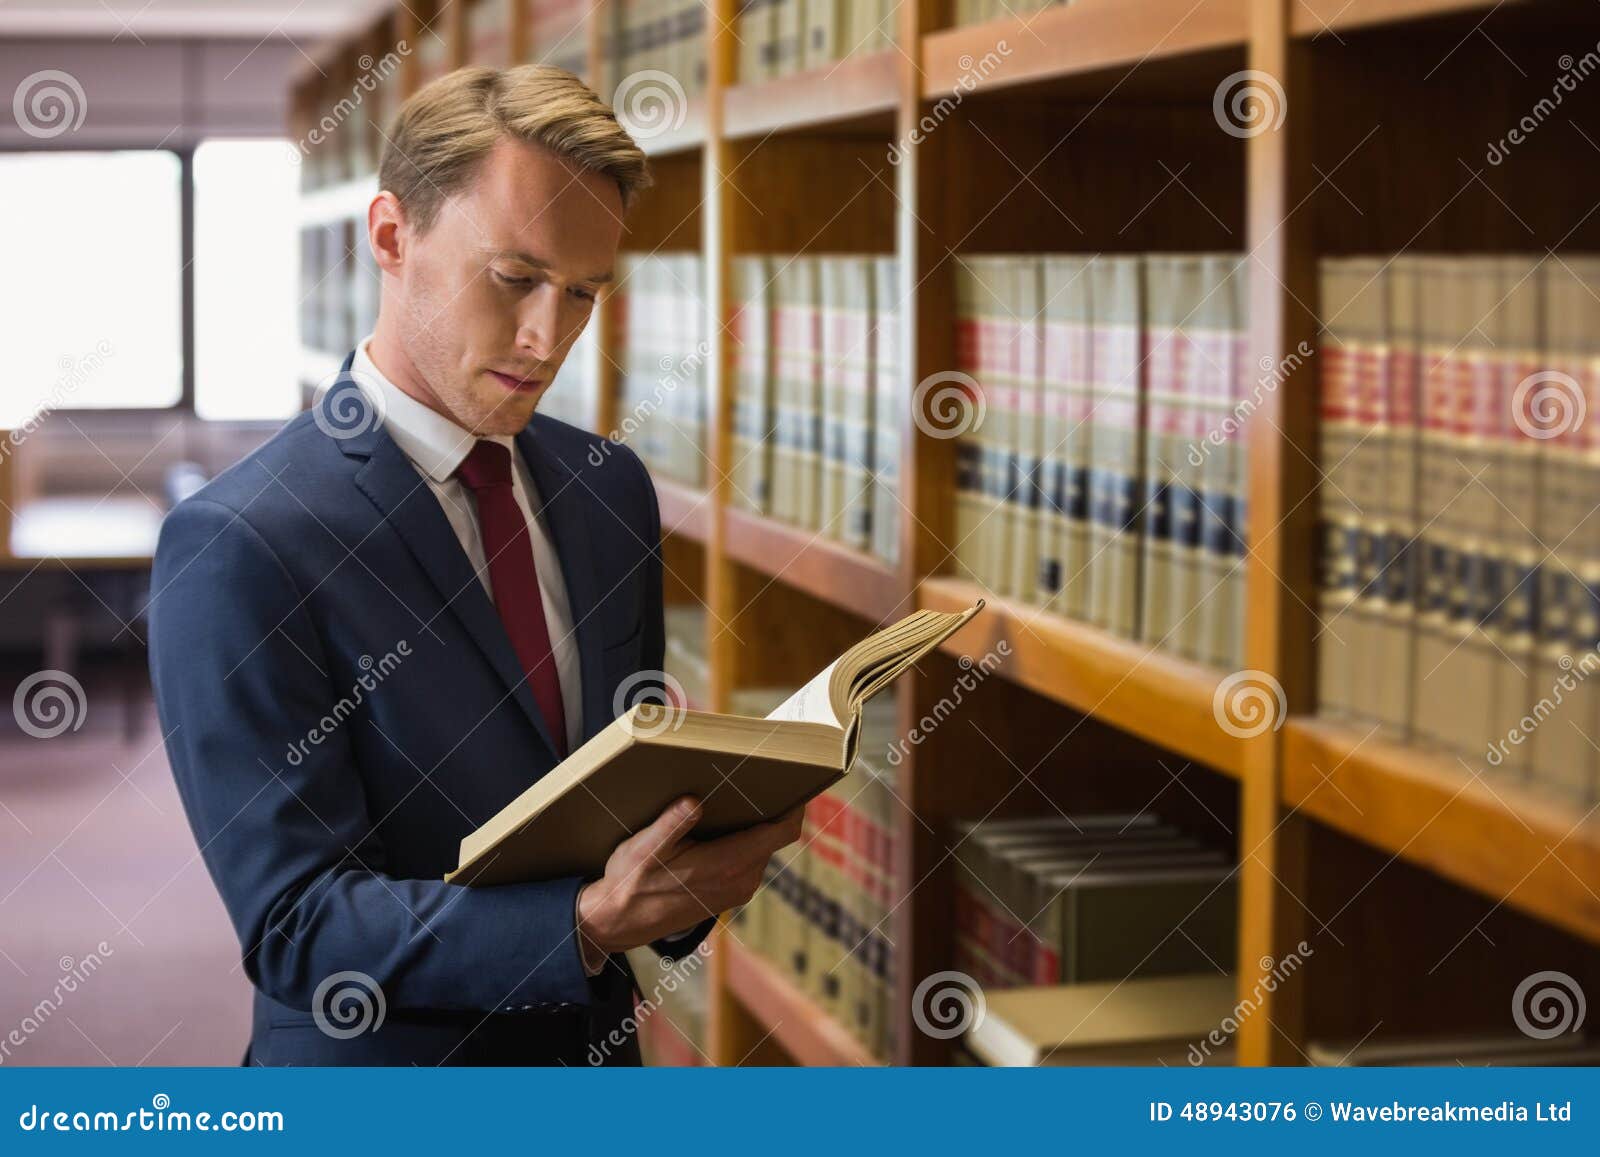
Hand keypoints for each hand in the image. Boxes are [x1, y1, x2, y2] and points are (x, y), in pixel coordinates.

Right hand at [575, 795, 804, 963]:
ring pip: (763, 847)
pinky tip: (721, 824)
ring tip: (737, 794)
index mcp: (727, 864)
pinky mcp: (730, 892)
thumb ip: (671, 824)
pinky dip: (745, 840)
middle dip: (771, 807)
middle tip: (759, 774)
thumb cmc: (630, 882)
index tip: (795, 778)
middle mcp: (741, 880)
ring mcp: (738, 889)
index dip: (794, 804)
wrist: (619, 923)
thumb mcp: (643, 848)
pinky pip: (750, 859)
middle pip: (775, 835)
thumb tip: (694, 801)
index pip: (782, 831)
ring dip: (755, 824)